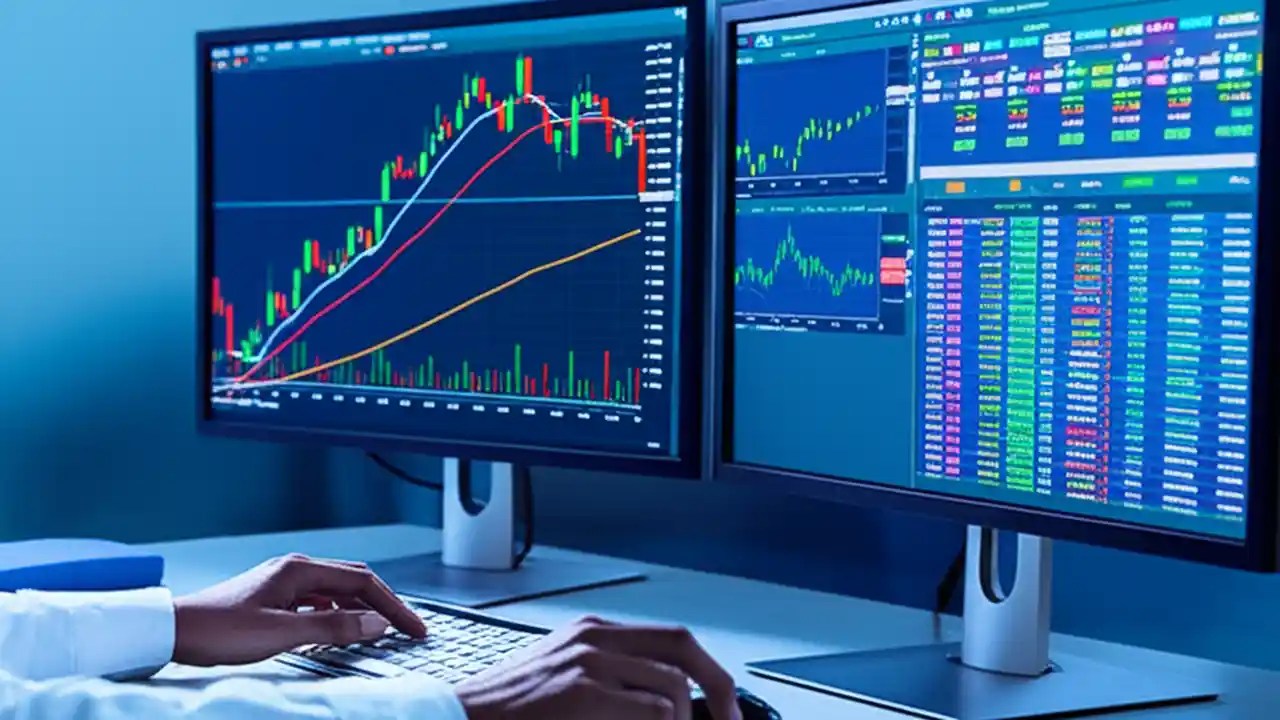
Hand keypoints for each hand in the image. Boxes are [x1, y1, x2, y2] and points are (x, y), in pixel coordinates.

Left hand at [172, 553, 425, 665]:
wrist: (173, 630)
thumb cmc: (220, 630)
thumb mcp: (282, 633)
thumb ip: (333, 629)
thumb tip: (376, 625)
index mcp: (300, 570)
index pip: (363, 584)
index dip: (393, 607)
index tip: (414, 629)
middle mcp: (295, 569)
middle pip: (354, 581)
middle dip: (384, 604)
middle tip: (406, 628)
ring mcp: (283, 581)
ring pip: (337, 591)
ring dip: (362, 609)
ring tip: (380, 630)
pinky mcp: (273, 596)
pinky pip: (318, 600)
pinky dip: (338, 613)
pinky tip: (338, 629)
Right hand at [457, 616, 740, 719]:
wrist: (462, 716)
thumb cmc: (512, 709)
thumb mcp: (566, 676)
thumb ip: (613, 678)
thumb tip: (669, 700)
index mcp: (594, 631)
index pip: (672, 638)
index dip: (708, 670)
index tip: (724, 703)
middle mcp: (595, 637)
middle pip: (683, 647)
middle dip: (718, 687)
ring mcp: (588, 660)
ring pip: (671, 686)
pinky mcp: (581, 691)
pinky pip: (650, 709)